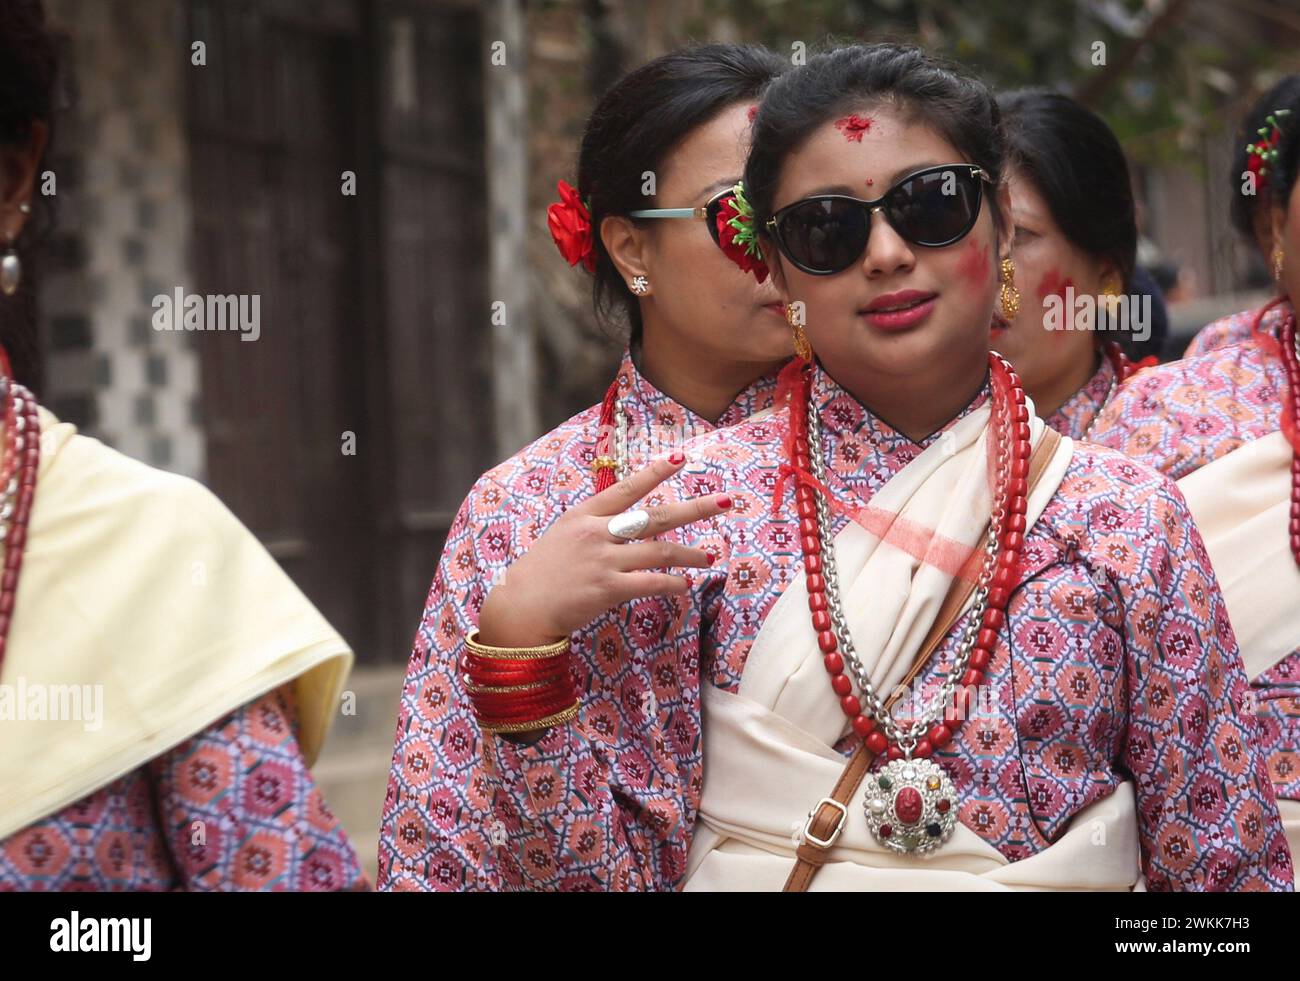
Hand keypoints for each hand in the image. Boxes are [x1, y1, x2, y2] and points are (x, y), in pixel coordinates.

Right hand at [476, 452, 731, 648]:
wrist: (520, 606)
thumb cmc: (542, 573)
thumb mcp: (563, 537)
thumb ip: (594, 527)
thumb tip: (626, 523)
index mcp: (584, 515)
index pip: (627, 488)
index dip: (655, 472)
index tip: (681, 458)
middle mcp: (596, 533)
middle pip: (655, 516)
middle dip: (694, 508)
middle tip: (725, 501)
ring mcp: (603, 560)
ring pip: (659, 551)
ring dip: (690, 554)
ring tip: (711, 556)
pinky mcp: (607, 588)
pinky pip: (650, 583)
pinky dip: (672, 584)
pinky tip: (685, 585)